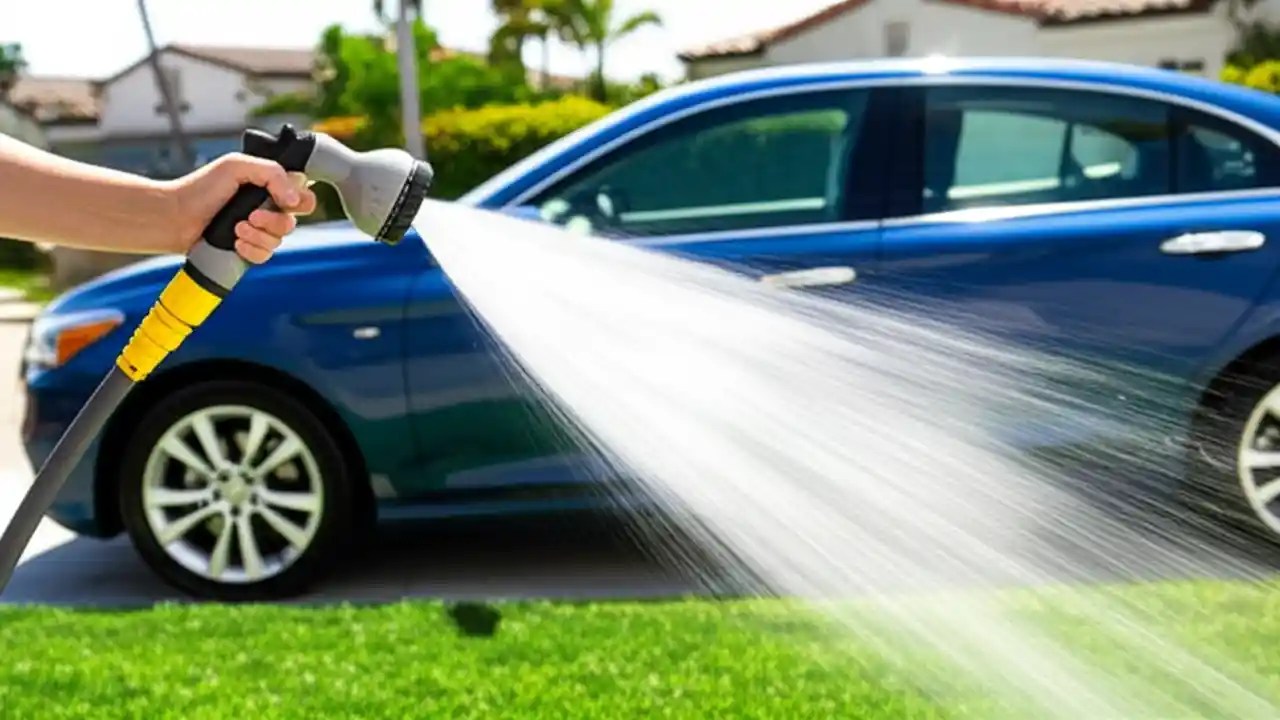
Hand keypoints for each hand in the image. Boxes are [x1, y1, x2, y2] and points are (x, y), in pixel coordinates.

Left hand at [168, 153, 318, 262]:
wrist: (174, 217)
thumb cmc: (200, 188)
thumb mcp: (237, 166)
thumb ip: (273, 173)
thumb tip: (294, 199)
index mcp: (269, 187)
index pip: (304, 195)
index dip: (300, 200)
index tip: (284, 200)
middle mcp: (266, 209)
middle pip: (293, 221)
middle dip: (275, 221)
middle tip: (251, 215)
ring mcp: (257, 231)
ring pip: (279, 240)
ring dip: (258, 235)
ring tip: (236, 229)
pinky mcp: (247, 250)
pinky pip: (265, 255)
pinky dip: (252, 250)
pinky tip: (236, 243)